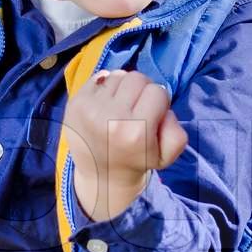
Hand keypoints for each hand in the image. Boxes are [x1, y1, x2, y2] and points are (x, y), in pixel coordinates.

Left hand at [64, 69, 188, 221]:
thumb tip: (163, 109)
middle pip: (137, 78)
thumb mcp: (166, 156)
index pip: (157, 91)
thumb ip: (176, 131)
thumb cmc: (136, 161)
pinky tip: (104, 106)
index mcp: (137, 131)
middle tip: (136, 109)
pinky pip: (98, 78)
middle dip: (141, 90)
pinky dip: (104, 88)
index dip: (158, 102)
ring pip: (117, 75)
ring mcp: (90, 109)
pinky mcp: (75, 103)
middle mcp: (112, 118)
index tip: (151, 116)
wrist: (101, 176)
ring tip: (118, 108)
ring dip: (122, 88)